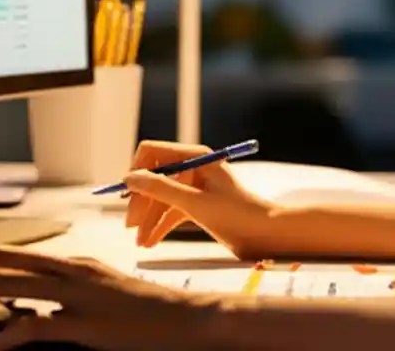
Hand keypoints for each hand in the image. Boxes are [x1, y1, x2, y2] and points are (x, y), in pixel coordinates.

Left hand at [0, 247, 220, 350]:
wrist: (188, 318)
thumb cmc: (153, 314)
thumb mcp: (108, 297)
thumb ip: (75, 300)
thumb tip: (43, 317)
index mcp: (77, 264)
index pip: (17, 256)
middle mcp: (72, 270)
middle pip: (2, 261)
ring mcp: (77, 295)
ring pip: (7, 283)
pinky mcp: (85, 324)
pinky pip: (31, 327)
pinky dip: (1, 338)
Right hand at [123, 140, 274, 256]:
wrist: (267, 236)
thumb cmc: (236, 215)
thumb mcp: (194, 203)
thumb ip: (160, 189)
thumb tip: (129, 178)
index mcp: (196, 156)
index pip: (152, 152)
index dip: (136, 170)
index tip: (127, 195)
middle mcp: (193, 167)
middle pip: (154, 178)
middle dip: (142, 202)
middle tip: (130, 227)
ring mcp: (195, 186)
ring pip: (161, 198)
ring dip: (149, 218)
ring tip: (140, 242)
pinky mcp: (198, 205)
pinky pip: (172, 211)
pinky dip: (161, 225)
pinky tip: (150, 241)